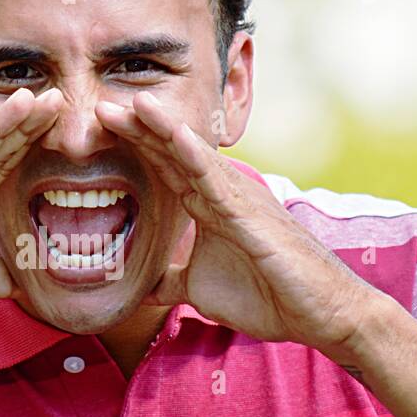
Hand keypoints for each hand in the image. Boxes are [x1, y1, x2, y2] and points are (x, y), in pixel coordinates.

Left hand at [96, 91, 385, 360]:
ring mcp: (238, 199)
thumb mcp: (200, 290)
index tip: (97, 126)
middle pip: (172, 152)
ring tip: (134, 103)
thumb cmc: (269, 295)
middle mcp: (222, 193)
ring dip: (163, 128)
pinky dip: (193, 155)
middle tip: (99, 103)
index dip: (133, 145)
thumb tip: (144, 289)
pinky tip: (173, 135)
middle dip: (138, 127)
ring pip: (193, 156)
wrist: (319, 313)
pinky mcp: (252, 215)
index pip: (163, 166)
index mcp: (207, 205)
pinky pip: (217, 180)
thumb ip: (172, 280)